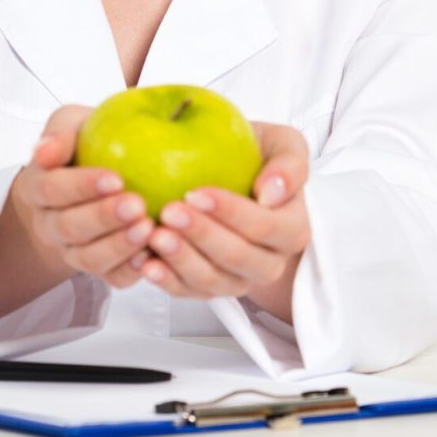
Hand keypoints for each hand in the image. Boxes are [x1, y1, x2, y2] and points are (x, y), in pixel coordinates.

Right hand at [10, 104, 154, 290]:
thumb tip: (46, 150)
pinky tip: (152, 255)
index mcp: (38, 186)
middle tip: (136, 205)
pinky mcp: (100, 268)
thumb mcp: (71, 125)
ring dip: (119, 246)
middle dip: (103, 218)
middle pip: (69, 228)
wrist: (87, 181)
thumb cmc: (85, 146)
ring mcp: (72, 250)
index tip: (115, 178)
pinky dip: (131, 270)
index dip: (81, 187)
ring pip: (88, 258)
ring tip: (148, 228)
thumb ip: (61, 132)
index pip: (52, 189)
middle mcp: (50, 223)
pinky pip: (112, 278)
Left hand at [141, 121, 311, 312]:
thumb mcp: (283, 145)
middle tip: (169, 212)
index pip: (265, 227)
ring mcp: (237, 280)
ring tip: (154, 235)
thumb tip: (271, 193)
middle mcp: (269, 262)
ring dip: (180, 260)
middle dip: (201, 236)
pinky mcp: (208, 289)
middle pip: (237, 257)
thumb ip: (289, 164)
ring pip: (211, 280)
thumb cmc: (257, 157)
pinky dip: (165, 279)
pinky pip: (187, 291)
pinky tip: (144, 261)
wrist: (236, 177)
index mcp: (292, 230)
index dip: (231, 213)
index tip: (196, 192)